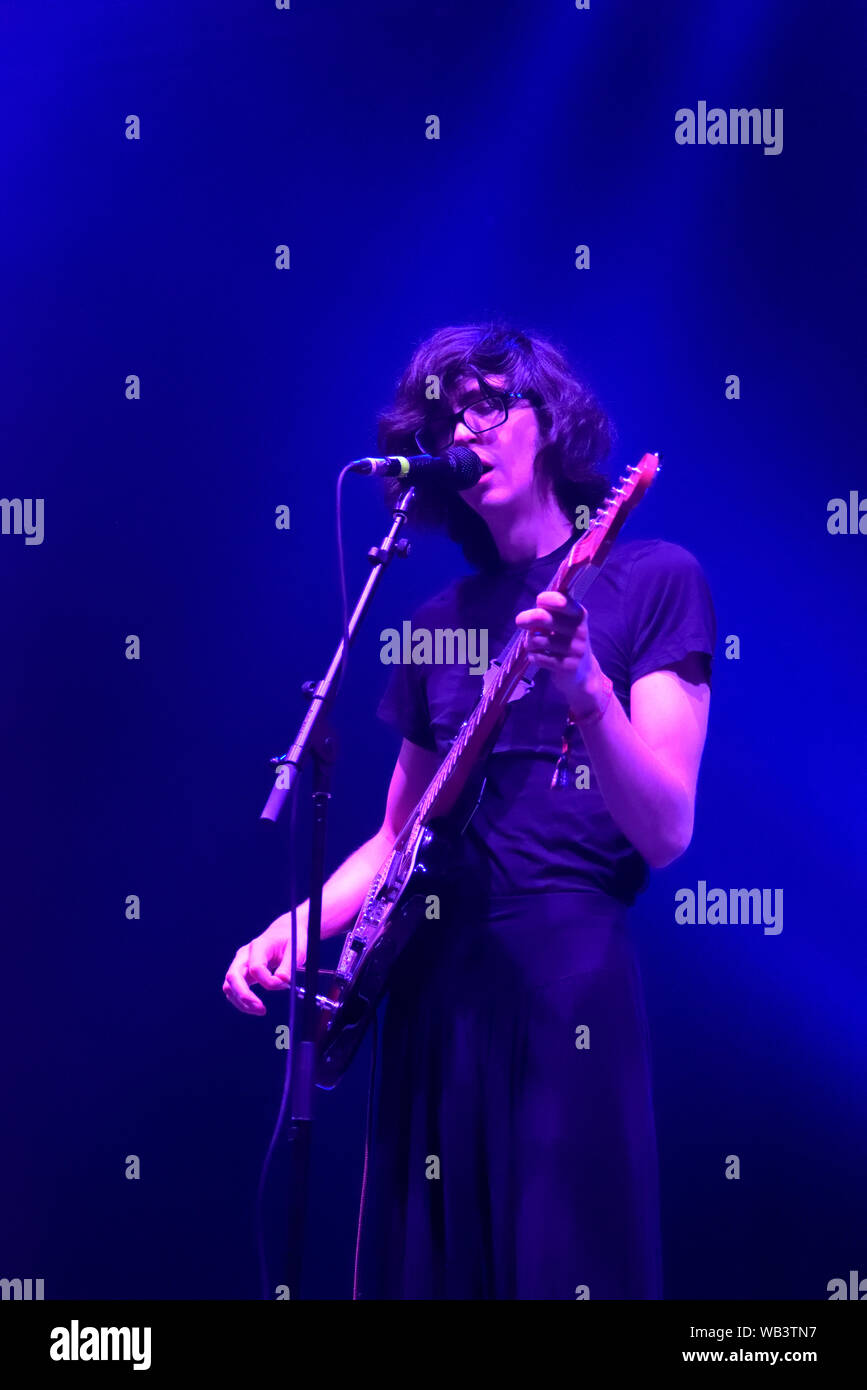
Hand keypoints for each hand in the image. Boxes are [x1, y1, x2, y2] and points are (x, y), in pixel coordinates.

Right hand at [222, 910, 307, 1015]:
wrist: (284, 932)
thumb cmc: (291, 939)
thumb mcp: (297, 949)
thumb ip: (289, 965)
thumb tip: (282, 980)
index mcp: (259, 945)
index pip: (255, 967)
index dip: (269, 981)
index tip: (284, 985)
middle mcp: (245, 954)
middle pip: (233, 976)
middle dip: (244, 995)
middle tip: (261, 1009)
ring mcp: (240, 963)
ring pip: (229, 985)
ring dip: (241, 1002)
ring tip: (260, 1010)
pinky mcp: (241, 973)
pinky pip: (234, 989)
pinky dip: (242, 1001)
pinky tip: (255, 1007)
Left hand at [514, 590, 604, 717]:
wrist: (583, 672)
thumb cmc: (567, 641)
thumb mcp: (564, 623)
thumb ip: (549, 614)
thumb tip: (526, 618)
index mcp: (579, 615)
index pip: (562, 602)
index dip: (548, 599)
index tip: (539, 600)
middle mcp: (580, 631)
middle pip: (544, 619)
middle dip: (527, 618)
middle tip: (519, 621)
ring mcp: (575, 650)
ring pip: (537, 640)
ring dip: (529, 642)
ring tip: (533, 644)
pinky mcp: (568, 666)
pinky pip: (539, 658)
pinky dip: (533, 657)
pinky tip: (537, 656)